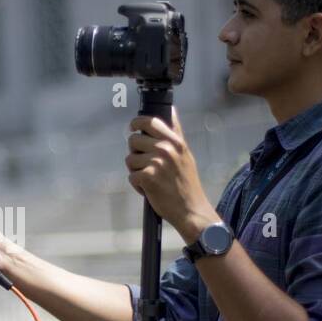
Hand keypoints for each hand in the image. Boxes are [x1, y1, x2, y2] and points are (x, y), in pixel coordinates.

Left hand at [125, 107, 218, 240]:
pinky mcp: (147, 177)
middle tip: (147, 165)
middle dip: (136, 153)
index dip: (137, 123)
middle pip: (133, 140)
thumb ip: (176, 132)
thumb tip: (171, 110)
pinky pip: (131, 176)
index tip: (133, 128)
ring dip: (136, 171)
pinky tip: (150, 190)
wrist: (191, 210)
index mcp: (175, 141)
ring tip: (151, 179)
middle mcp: (166, 149)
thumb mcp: (185, 154)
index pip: (149, 121)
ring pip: (130, 159)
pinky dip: (137, 185)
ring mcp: (156, 162)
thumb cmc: (187, 183)